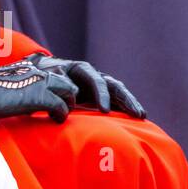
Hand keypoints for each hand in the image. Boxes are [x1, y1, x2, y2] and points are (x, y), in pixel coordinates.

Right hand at [0, 59, 77, 123]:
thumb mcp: (8, 83)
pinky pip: (61, 106)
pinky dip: (61, 115)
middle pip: (67, 82)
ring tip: (60, 114)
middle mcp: (38, 72)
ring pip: (69, 92)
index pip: (57, 74)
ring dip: (67, 105)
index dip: (60, 88)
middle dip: (69, 96)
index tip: (58, 98)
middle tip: (63, 107)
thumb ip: (21, 86)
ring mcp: (40, 83)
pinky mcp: (39, 98)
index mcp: (30, 67)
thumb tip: (26, 101)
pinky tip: (55, 119)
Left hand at [28, 53, 145, 118]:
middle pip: (115, 86)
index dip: (102, 95)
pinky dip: (124, 109)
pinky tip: (135, 119)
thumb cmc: (47, 76)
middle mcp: (95, 76)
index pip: (96, 81)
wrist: (45, 74)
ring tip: (142, 116)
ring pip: (119, 93)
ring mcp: (100, 85)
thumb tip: (67, 101)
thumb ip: (58, 85)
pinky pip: (115, 101)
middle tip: (137, 113)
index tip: (104, 111)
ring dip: (130, 104)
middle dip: (126, 100)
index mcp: (82, 69)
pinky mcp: (100, 95)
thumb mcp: (49, 77)